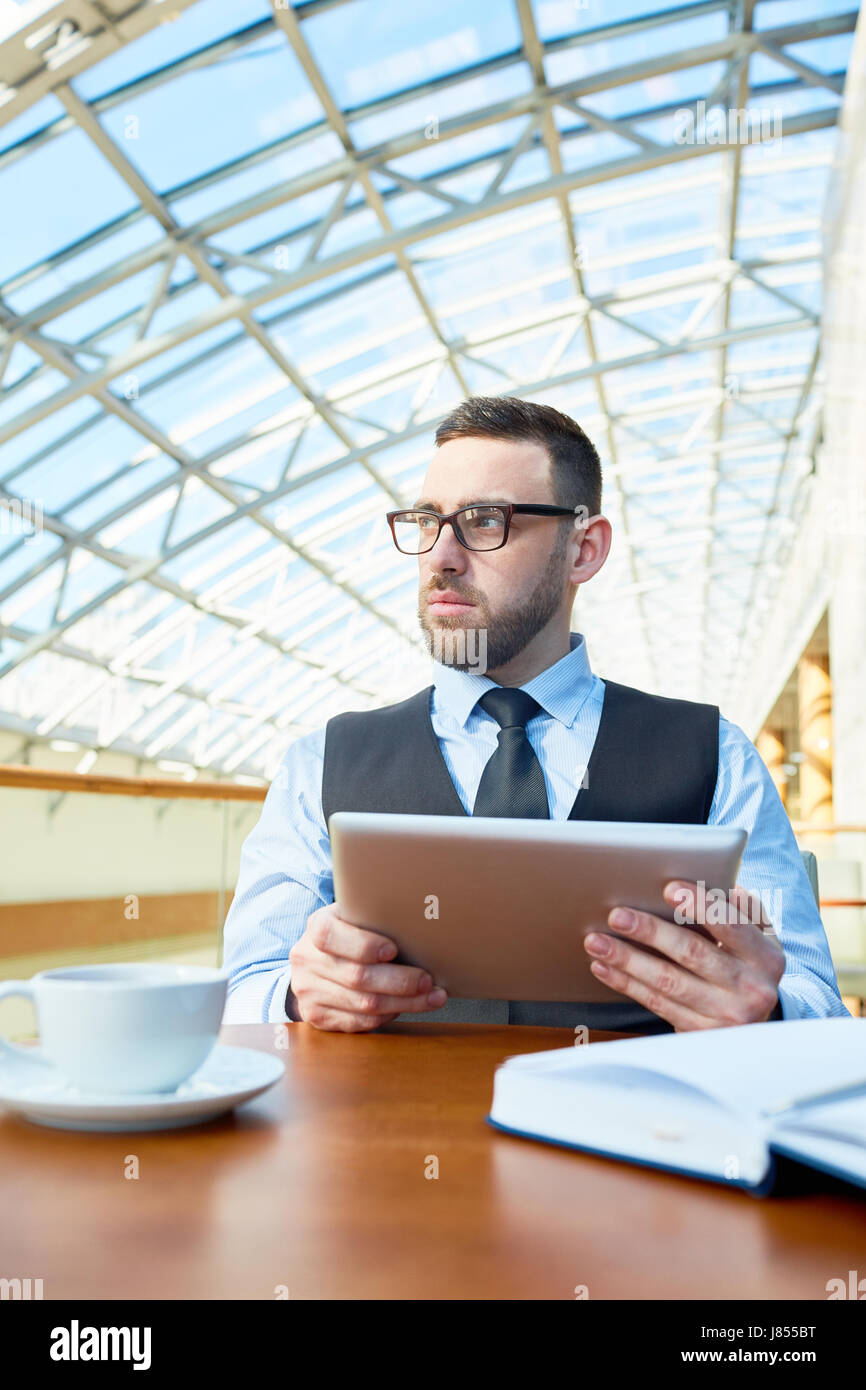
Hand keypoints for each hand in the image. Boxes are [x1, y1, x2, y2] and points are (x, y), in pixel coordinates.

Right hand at [287, 902, 447, 1030]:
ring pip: (364, 1004)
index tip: (394, 950)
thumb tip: (421, 928)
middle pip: (356, 976)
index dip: (363, 945)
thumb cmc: (350, 934)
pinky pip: (360, 1021)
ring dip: (404, 1003)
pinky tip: (407, 1006)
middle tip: (428, 981)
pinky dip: (388, 1015)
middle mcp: (306, 959)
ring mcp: (308, 991)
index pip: (331, 936)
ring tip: (432, 997)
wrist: (315, 961)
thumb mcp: (355, 917)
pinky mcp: (316, 1016)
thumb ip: (374, 919)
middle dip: (400, 981)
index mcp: (316, 926)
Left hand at [582, 880, 785, 1030]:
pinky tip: (604, 967)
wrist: (759, 1028)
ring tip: (596, 941)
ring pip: (667, 982)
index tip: (668, 888)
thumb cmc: (749, 967)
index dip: (700, 905)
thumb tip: (724, 885)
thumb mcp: (760, 939)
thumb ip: (744, 911)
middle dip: (651, 932)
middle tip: (617, 915)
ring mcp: (725, 1015)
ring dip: (627, 959)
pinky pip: (656, 1003)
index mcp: (766, 957)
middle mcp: (750, 988)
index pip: (731, 925)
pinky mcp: (699, 1032)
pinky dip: (626, 983)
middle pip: (692, 953)